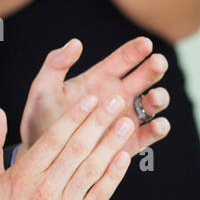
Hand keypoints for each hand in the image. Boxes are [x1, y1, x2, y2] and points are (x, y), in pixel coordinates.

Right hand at [0, 98, 133, 199]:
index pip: (54, 138)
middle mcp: (44, 188)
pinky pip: (100, 195)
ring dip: (112, 143)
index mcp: (24, 175)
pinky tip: (125, 158)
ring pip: (92, 169)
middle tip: (116, 100)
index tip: (92, 99)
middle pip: (77, 148)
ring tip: (127, 123)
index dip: (75, 116)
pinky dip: (114, 176)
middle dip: (99, 121)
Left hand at [20, 36, 170, 153]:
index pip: (123, 59)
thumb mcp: (43, 89)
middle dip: (154, 68)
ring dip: (159, 98)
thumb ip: (56, 64)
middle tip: (157, 63)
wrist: (42, 156)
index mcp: (100, 79)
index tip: (145, 44)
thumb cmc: (40, 120)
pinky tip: (157, 124)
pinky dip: (159, 128)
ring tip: (153, 97)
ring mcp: (127, 118)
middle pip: (145, 78)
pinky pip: (151, 134)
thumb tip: (75, 43)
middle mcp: (119, 96)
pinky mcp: (130, 142)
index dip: (136, 50)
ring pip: (153, 104)